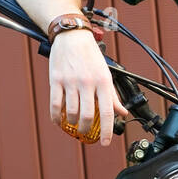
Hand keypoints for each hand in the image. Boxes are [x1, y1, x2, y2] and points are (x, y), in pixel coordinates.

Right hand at [48, 30, 129, 145]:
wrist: (72, 35)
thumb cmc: (90, 55)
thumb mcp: (106, 73)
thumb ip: (112, 95)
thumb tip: (122, 112)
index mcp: (103, 81)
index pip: (107, 112)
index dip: (106, 131)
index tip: (105, 143)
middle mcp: (88, 82)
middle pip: (87, 116)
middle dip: (86, 130)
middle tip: (86, 133)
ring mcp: (71, 81)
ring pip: (71, 112)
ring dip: (72, 123)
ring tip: (74, 124)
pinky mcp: (56, 80)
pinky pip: (55, 104)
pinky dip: (56, 117)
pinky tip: (59, 120)